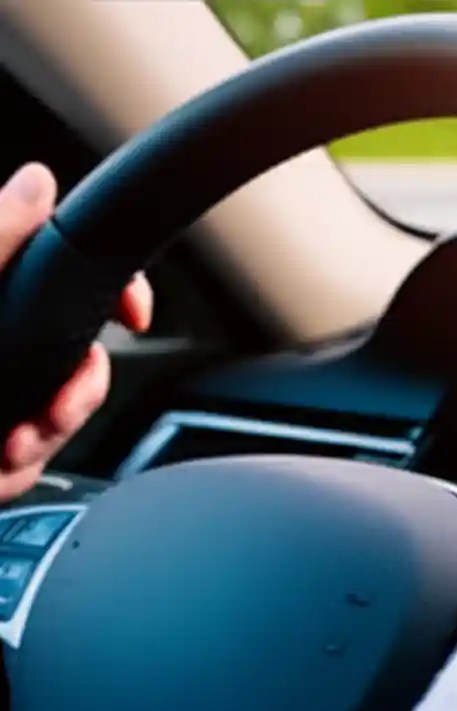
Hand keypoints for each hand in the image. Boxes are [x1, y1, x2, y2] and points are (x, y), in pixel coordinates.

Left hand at [0, 163, 151, 499]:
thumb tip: (35, 183)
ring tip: (3, 451)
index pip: (56, 273)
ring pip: (57, 410)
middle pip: (74, 350)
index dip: (108, 290)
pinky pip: (27, 458)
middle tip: (46, 410)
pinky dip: (16, 469)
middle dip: (75, 389)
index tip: (131, 315)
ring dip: (44, 436)